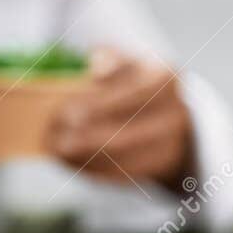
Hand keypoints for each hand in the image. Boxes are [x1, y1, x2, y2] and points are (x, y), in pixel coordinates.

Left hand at [48, 49, 196, 191]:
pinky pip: (127, 173)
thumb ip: (109, 59)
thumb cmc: (133, 82)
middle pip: (128, 131)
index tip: (67, 112)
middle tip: (57, 139)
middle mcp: (175, 112)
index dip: (98, 104)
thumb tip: (97, 71)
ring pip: (126, 156)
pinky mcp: (163, 165)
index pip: (129, 93)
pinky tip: (75, 163)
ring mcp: (172, 142)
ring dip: (88, 157)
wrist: (168, 114)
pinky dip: (97, 170)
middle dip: (88, 137)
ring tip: (60, 153)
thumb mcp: (124, 62)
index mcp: (164, 78)